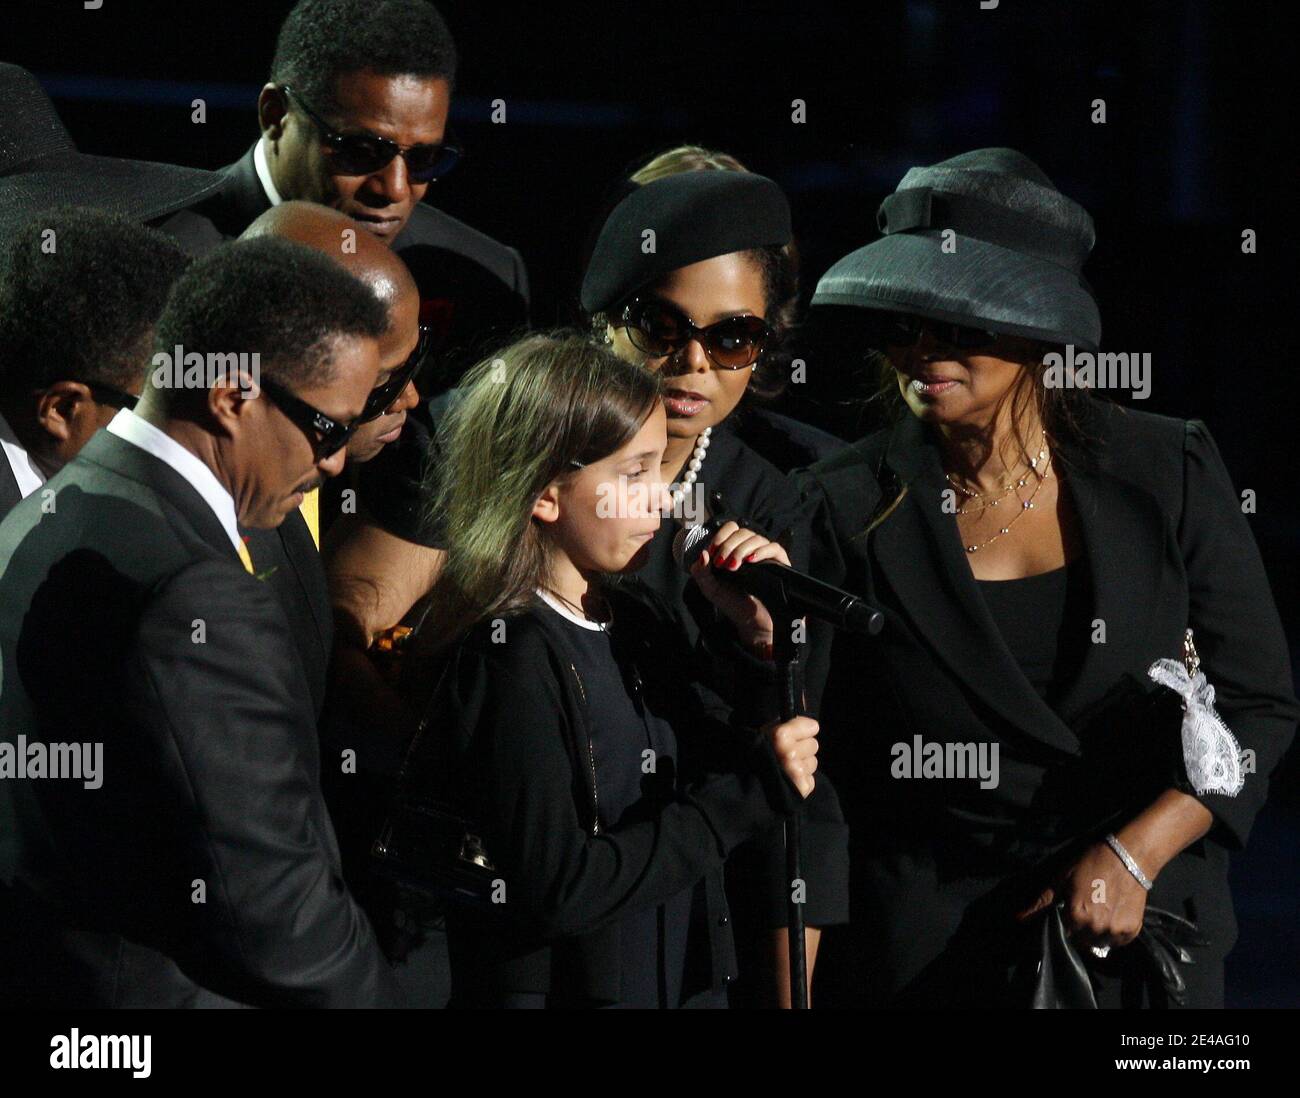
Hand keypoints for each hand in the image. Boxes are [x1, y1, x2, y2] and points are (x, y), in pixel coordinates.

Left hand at [688, 522, 790, 645]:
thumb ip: (701, 572)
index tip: (712, 552)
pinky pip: (774, 548)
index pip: (731, 529)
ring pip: (757, 538)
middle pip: (742, 532)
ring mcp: (766, 555)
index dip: (721, 536)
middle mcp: (751, 549)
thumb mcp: (710, 588)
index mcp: (735, 549)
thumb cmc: (732, 603)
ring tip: (733, 567)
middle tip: (721, 563)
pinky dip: (762, 551)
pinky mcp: (780, 563)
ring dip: (741, 550)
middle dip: (728, 546)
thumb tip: (702, 554)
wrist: (751, 621)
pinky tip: (751, 561)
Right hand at [763, 715, 818, 797]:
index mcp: (780, 736)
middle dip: (803, 748)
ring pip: (812, 763)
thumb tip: (812, 726)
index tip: (793, 735)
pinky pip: (810, 779)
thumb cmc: (758, 752)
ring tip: (786, 768)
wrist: (744, 783)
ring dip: (802, 765)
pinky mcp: (801, 788)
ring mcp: (796, 772)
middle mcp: (790, 753)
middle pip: (813, 745)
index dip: (804, 730)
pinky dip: (801, 781)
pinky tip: (788, 780)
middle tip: (787, 753)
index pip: (812, 727)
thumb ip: (789, 725)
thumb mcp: (768, 731)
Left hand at [1015, 840, 1149, 948]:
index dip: (1062, 927)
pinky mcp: (1132, 931)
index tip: (1065, 916)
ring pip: (1098, 943)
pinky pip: (1116, 942)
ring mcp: (1115, 931)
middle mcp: (1096, 928)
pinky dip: (1112, 933)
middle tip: (1082, 911)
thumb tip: (1019, 919)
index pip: (1063, 935)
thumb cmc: (1091, 864)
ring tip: (1097, 913)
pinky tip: (1110, 915)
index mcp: (1076, 916)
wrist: (1128, 857)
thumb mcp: (1062, 879)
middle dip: (1078, 930)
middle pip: (1081, 941)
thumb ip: (1042, 903)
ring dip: (1094, 934)